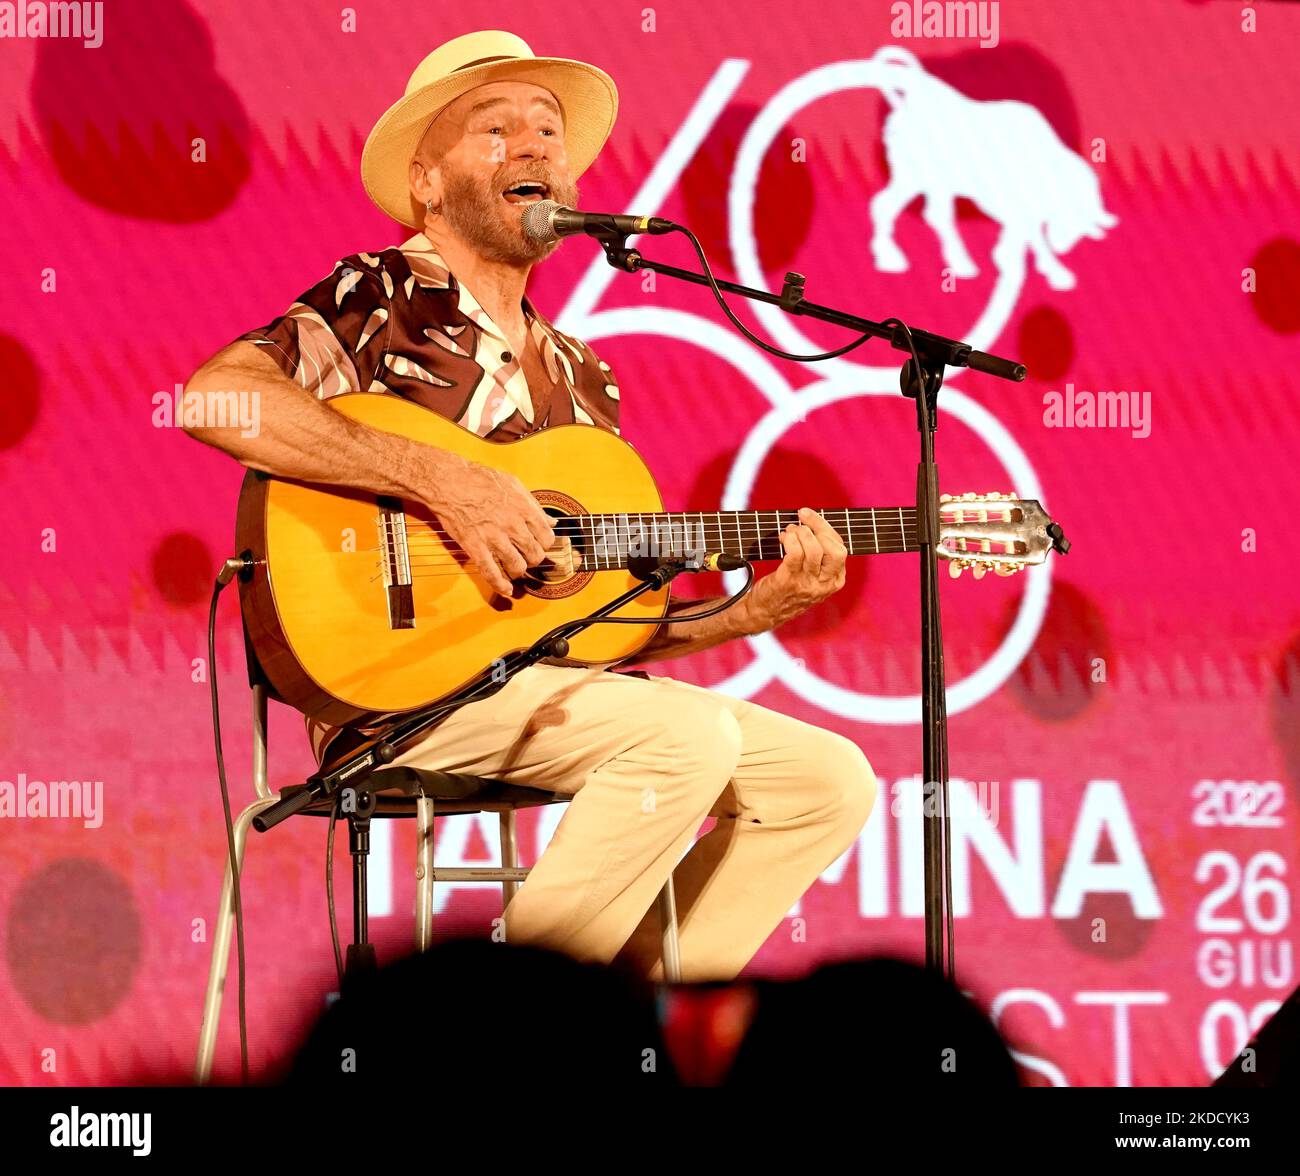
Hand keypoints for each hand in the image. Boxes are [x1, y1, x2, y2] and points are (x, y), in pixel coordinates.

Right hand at [423, 454, 553, 595]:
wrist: (448, 481)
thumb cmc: (479, 478)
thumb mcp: (513, 484)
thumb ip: (533, 505)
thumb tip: (551, 521)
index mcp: (523, 510)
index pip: (547, 538)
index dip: (545, 544)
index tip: (539, 544)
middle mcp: (512, 525)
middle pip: (535, 555)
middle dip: (533, 559)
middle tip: (526, 556)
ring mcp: (493, 538)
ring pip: (517, 567)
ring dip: (518, 570)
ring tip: (514, 566)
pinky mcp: (475, 547)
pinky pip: (491, 573)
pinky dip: (500, 585)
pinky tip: (506, 589)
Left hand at [742, 507, 847, 631]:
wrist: (764, 612)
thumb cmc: (788, 589)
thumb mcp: (812, 578)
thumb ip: (819, 557)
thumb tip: (814, 524)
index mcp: (834, 581)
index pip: (840, 549)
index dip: (826, 529)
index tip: (811, 517)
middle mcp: (824, 584)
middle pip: (834, 549)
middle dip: (818, 526)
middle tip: (802, 516)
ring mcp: (807, 584)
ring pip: (814, 549)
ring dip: (800, 532)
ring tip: (789, 531)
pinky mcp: (789, 581)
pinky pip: (795, 552)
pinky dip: (789, 539)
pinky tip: (782, 538)